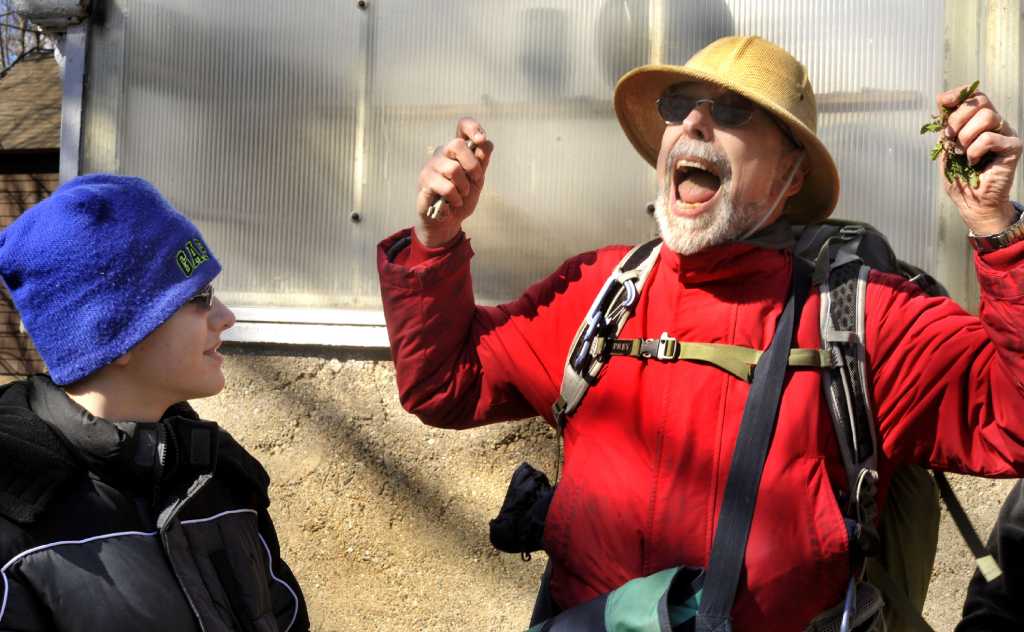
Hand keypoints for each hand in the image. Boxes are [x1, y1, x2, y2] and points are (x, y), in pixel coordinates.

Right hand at [415, 118, 493, 246]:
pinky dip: (455, 199)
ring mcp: (431, 166)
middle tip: (475, 180)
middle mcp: (442, 154)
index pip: (462, 126)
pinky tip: (451, 204)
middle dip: (472, 166)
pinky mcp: (424, 182)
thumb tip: (485, 142)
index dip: (473, 128)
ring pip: (453, 169)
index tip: (481, 139)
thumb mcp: (477, 180)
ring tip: (461, 196)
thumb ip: (482, 161)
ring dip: (464, 188)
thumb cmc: (463, 197)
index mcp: (457, 150)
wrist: (449, 221)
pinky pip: (446, 187)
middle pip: (457, 144)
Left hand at [939, 85, 1021, 234]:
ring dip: (966, 137)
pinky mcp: (1013, 147)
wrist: (972, 203)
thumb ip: (946, 126)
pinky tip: (974, 162)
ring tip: (964, 153)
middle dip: (957, 119)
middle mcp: (995, 124)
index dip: (957, 94)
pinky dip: (975, 151)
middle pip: (980, 101)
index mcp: (978, 121)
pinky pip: (989, 138)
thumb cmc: (960, 178)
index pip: (974, 94)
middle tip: (951, 140)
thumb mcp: (946, 148)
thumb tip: (943, 103)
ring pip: (986, 116)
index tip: (944, 104)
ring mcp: (1006, 133)